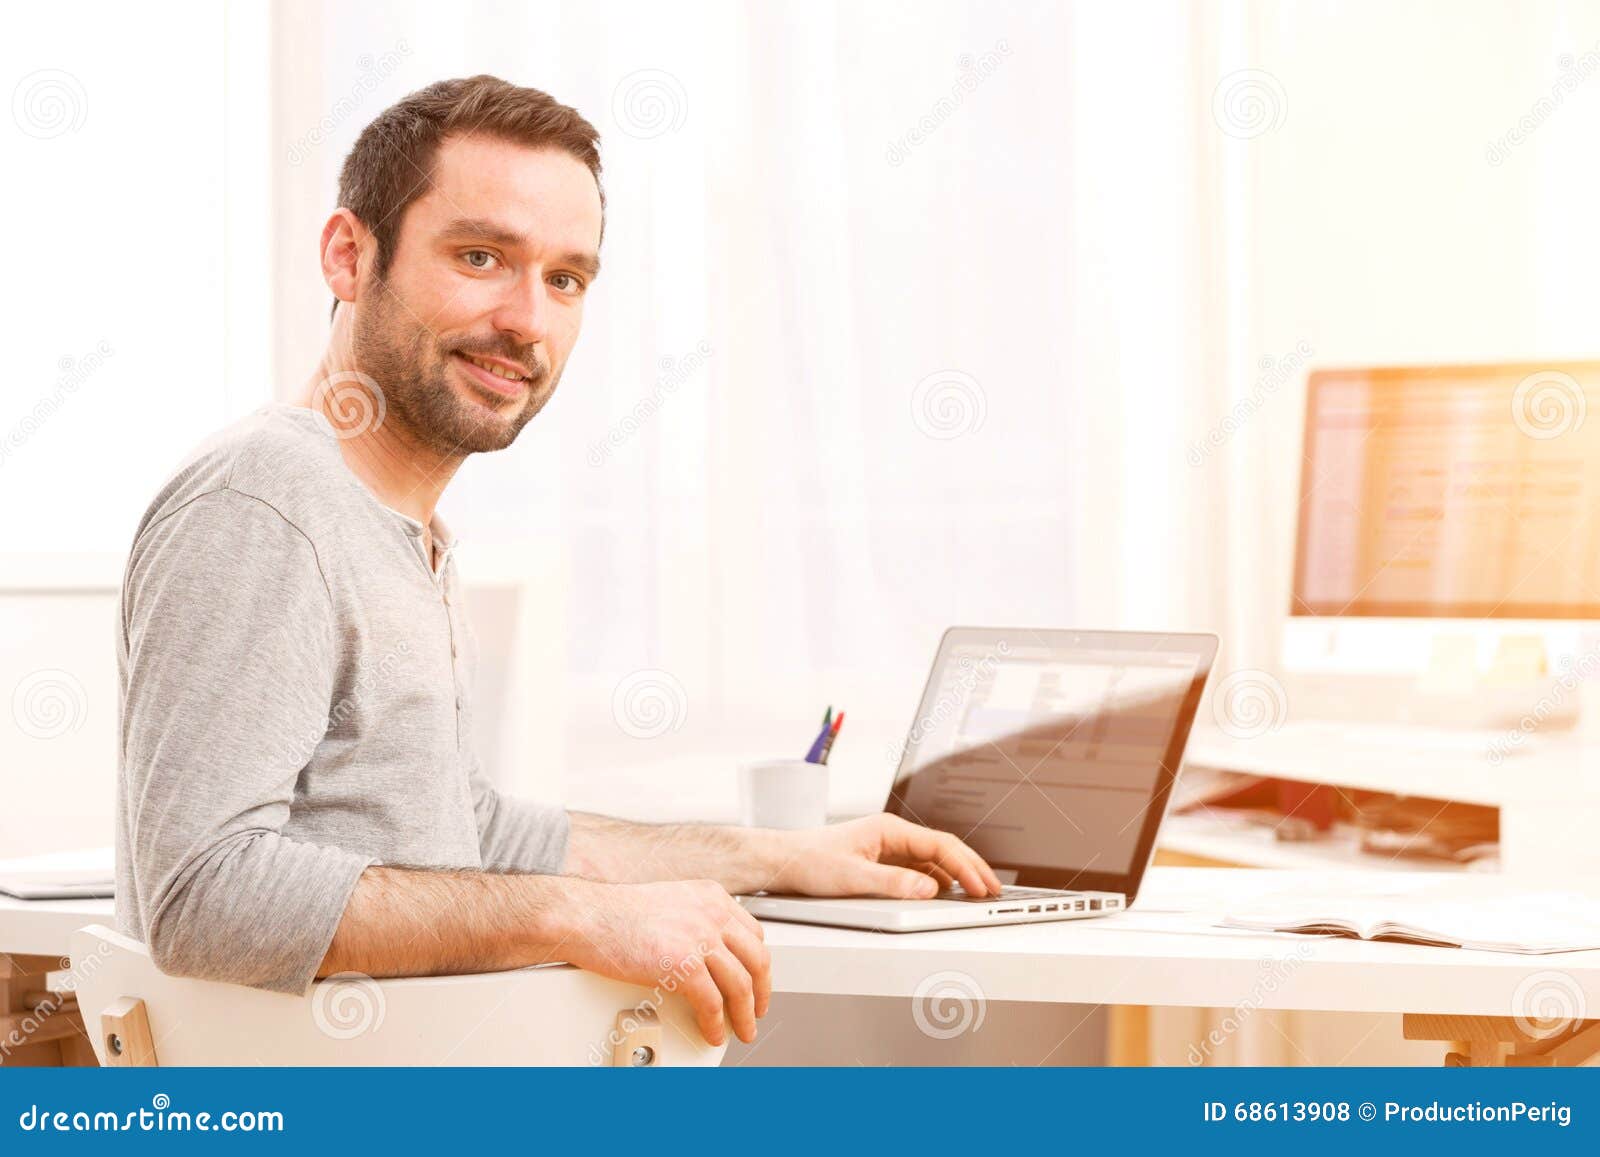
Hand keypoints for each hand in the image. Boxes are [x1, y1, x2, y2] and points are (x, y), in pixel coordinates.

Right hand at [562, 877, 770, 1046]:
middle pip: (756, 959)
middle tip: (756, 1010)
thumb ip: (694, 919)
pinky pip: (712, 1003)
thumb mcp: (670, 902)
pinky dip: (716, 1023)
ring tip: (742, 1030)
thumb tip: (706, 949)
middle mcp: (712, 914)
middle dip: (762, 991)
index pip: (752, 933)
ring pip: (741, 985)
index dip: (757, 963)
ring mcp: (700, 938)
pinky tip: (713, 1032)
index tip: (755, 979)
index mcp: (711, 897)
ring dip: (745, 1015)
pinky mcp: (683, 965)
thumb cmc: (615, 913)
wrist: (588, 917)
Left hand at [763, 813, 1003, 899]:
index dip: (966, 867)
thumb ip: (893, 883)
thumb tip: (929, 890)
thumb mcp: (852, 877)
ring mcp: (888, 848)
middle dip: (971, 868)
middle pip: (943, 849)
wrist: (783, 861)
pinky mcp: (882, 862)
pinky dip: (939, 881)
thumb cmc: (809, 862)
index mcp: (889, 829)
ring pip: (934, 859)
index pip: (939, 845)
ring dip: (957, 875)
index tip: (981, 887)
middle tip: (994, 891)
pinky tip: (947, 894)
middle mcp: (891, 835)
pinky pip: (919, 869)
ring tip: (978, 893)